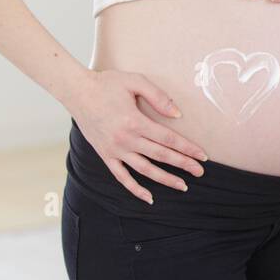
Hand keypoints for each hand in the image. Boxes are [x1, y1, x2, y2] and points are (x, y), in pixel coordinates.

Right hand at [69, 69, 208, 204]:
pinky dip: (135, 190)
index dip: (187, 148)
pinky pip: (122, 177)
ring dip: (165, 179)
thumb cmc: (107, 84)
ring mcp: (115, 150)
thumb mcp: (135, 81)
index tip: (202, 155)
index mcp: (135, 122)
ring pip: (145, 170)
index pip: (168, 139)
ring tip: (182, 186)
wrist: (77, 92)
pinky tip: (150, 198)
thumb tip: (178, 114)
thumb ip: (158, 97)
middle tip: (200, 171)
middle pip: (161, 156)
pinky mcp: (105, 155)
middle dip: (183, 164)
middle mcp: (126, 140)